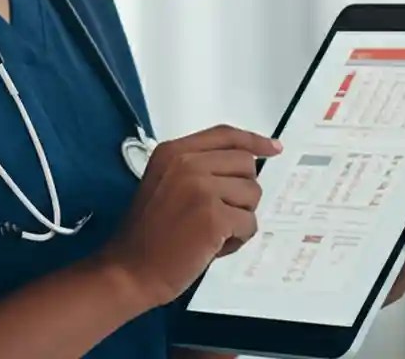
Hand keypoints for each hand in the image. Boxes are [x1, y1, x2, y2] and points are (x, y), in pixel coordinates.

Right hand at [98, 125, 283, 309]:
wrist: (130, 268)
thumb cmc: (148, 233)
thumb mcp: (165, 183)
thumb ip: (197, 168)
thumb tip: (247, 165)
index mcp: (173, 152)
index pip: (225, 136)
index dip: (254, 140)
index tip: (274, 149)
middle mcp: (187, 163)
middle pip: (246, 164)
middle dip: (242, 191)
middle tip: (219, 214)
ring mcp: (201, 188)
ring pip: (252, 194)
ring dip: (240, 217)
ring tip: (212, 233)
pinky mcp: (214, 216)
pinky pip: (250, 223)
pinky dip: (238, 239)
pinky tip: (213, 247)